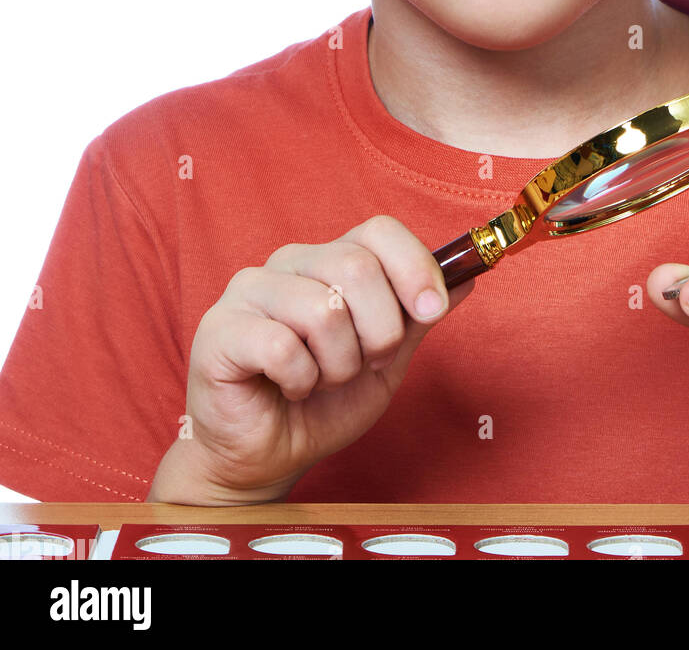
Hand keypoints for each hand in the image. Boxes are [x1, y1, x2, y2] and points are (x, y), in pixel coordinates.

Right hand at [155, 215, 475, 502]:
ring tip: (321, 381)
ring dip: (339, 364)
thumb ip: (418, 317)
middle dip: (380, 331)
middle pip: (357, 266)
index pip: (378, 230)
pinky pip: (282, 345)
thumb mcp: (386, 361)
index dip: (414, 266)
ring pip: (323, 309)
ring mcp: (249, 290)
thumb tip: (469, 276)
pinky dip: (300, 379)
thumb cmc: (321, 405)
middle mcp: (289, 263)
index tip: (432, 310)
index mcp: (329, 259)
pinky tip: (288, 388)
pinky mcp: (219, 329)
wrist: (265, 458)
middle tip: (368, 366)